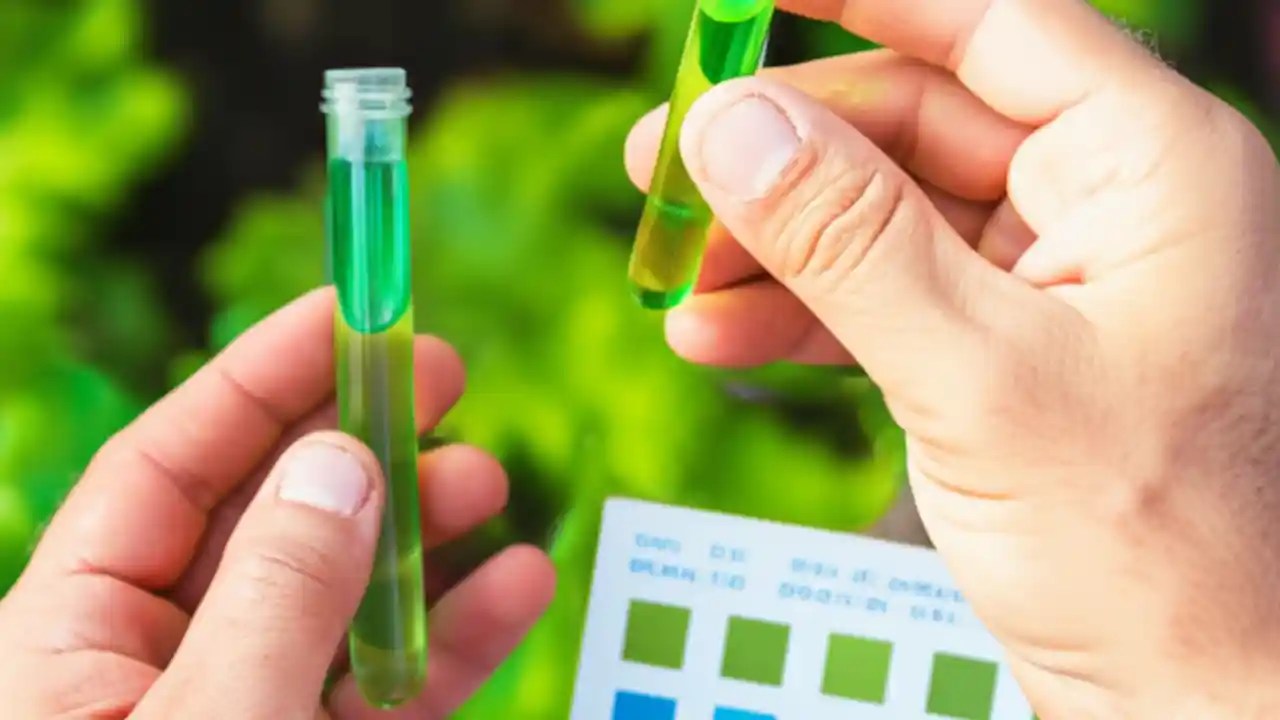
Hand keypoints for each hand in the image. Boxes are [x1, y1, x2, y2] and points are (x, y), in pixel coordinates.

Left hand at [0, 289, 554, 718]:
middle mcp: (161, 663)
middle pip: (269, 515)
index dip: (258, 376)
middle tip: (441, 375)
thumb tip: (342, 463)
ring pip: (342, 596)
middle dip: (361, 441)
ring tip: (487, 483)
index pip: (166, 467)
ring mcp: (248, 711)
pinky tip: (516, 588)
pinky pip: (391, 684)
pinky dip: (456, 638)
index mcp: (74, 636)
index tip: (346, 308)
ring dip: (424, 535)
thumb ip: (278, 592)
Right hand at [626, 1, 1278, 716]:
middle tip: (661, 168)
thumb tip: (733, 125)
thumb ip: (849, 241)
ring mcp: (1054, 286)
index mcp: (1149, 169)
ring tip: (673, 276)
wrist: (1192, 701)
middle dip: (782, 152)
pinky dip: (803, 314)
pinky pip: (890, 299)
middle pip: (916, 122)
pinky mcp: (1009, 357)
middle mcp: (1107, 208)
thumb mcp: (977, 378)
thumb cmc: (1146, 551)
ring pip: (888, 218)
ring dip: (774, 244)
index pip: (991, 24)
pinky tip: (718, 337)